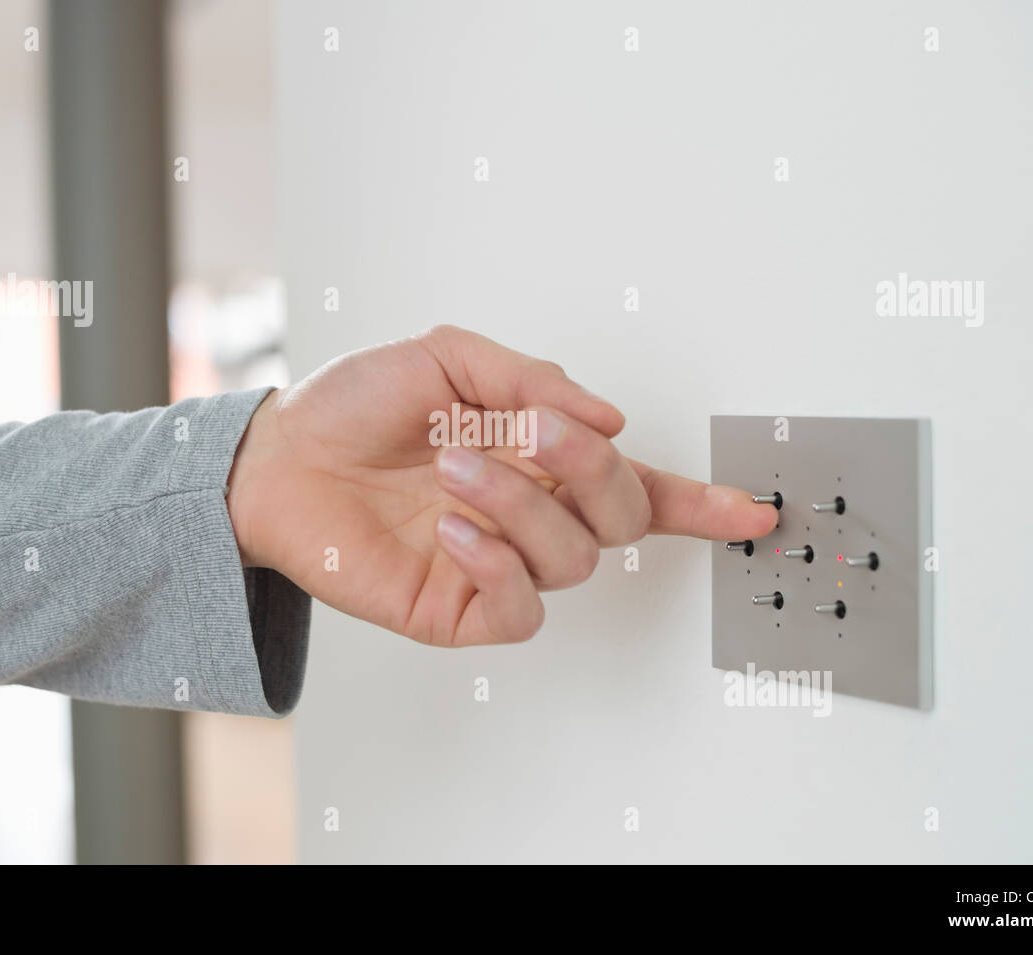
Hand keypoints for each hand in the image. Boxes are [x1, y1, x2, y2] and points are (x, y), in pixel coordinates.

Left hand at [227, 325, 776, 645]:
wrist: (278, 456)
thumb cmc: (355, 407)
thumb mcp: (448, 358)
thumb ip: (532, 381)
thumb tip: (611, 421)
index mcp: (539, 459)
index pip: (637, 487)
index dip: (700, 501)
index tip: (754, 508)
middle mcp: (530, 514)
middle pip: (620, 518)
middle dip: (592, 470)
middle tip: (539, 433)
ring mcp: (497, 564)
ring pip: (571, 558)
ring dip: (523, 504)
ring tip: (457, 467)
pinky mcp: (459, 608)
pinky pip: (518, 608)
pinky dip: (496, 563)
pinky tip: (452, 527)